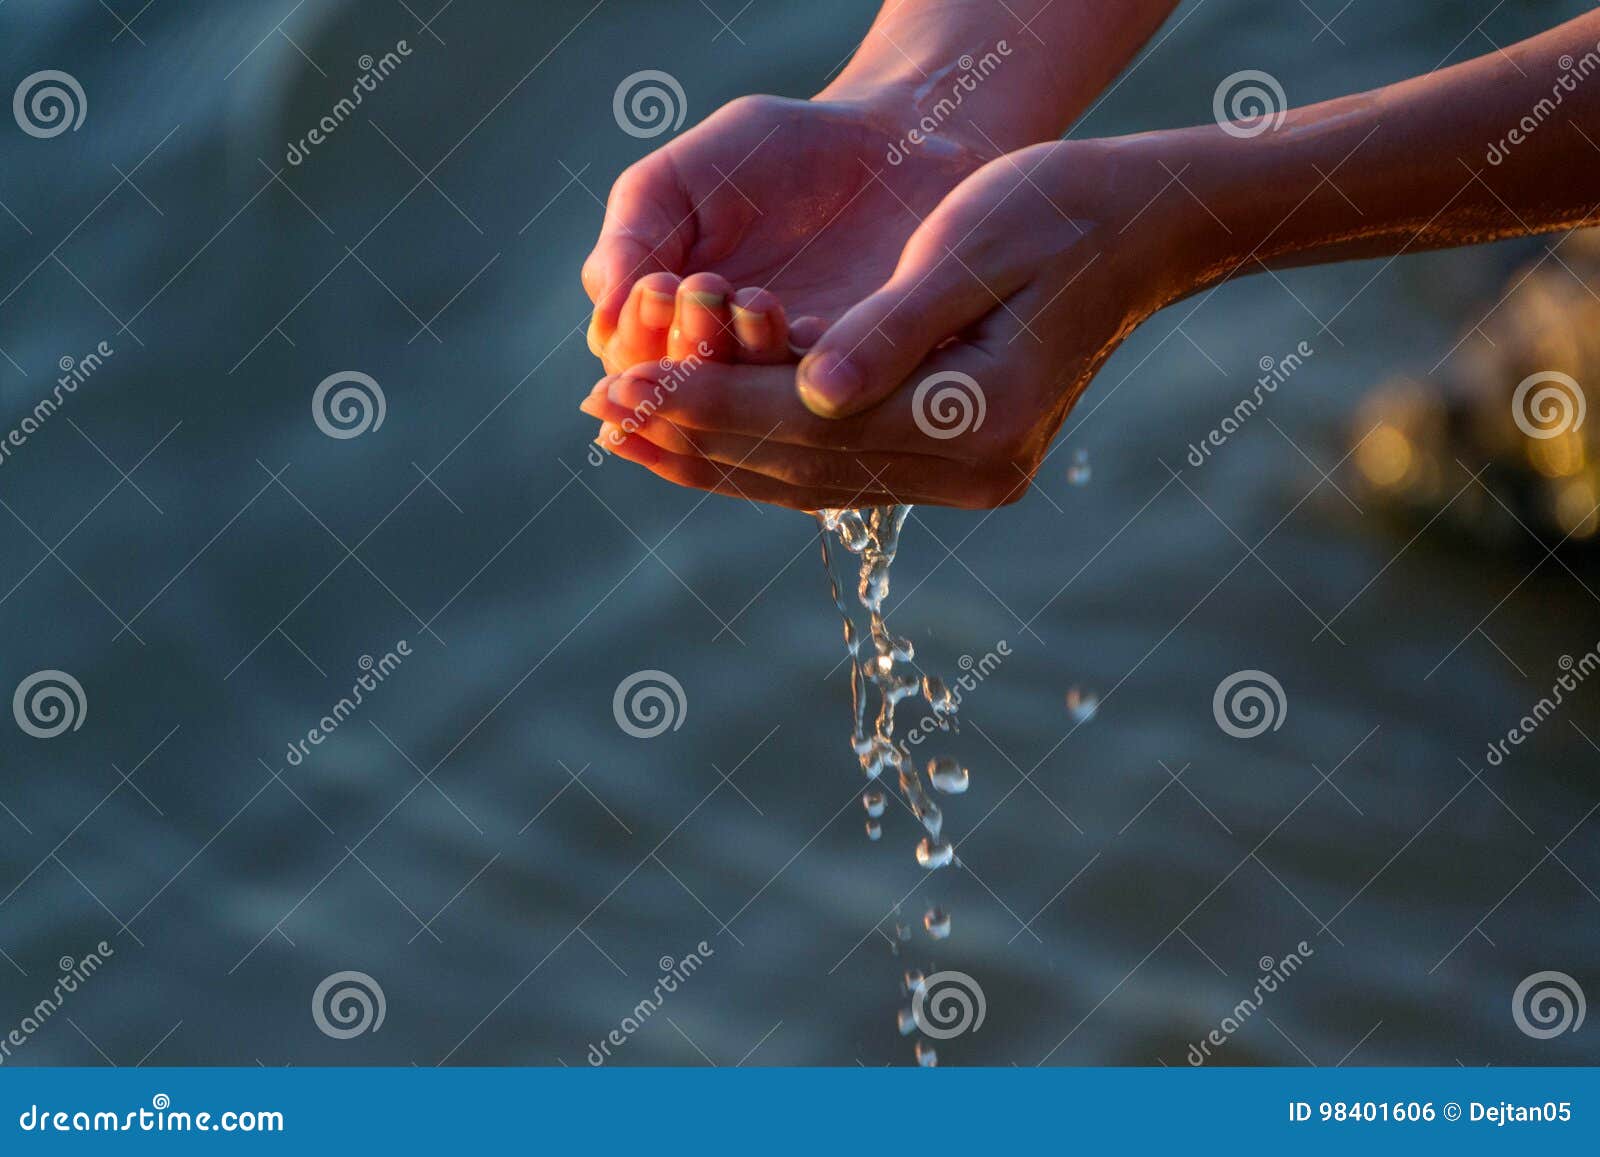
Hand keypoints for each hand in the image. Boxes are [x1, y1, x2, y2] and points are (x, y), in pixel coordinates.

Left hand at [581, 138, 1211, 508]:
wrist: (1133, 231)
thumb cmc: (1057, 212)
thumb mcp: (974, 246)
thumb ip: (893, 326)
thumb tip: (811, 393)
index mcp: (981, 416)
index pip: (812, 424)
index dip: (711, 403)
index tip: (624, 385)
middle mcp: (972, 468)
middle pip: (801, 466)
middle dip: (694, 436)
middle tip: (600, 417)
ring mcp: (963, 477)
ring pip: (808, 481)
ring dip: (713, 458)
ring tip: (628, 435)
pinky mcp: (949, 463)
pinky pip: (831, 473)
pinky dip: (756, 457)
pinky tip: (696, 438)